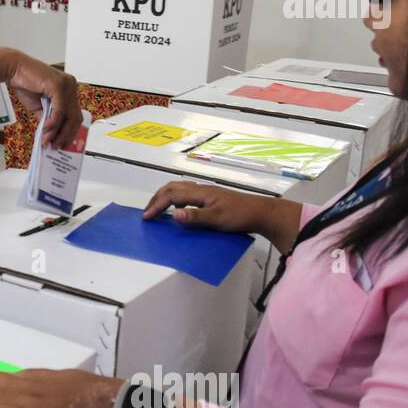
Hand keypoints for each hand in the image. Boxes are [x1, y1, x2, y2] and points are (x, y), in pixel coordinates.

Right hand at [7, 55, 80, 149]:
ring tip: (49, 142)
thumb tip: (51, 135)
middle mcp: (71, 86)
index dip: (70, 131)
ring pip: (68, 115)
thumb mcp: (39, 105)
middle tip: (57, 146)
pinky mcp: (58, 85)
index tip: (63, 144)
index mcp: (69, 89)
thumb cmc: (25, 84)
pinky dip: (54, 122)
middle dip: (66, 134)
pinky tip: (46, 130)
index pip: (75, 114)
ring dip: (58, 131)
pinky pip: (60, 109)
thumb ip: (48, 117)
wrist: (14, 69)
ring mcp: (67, 85)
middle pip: (75, 117)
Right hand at [142, 180, 263, 232]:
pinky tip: (178, 209)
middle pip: (171, 188)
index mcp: (199, 193)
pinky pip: (186, 193)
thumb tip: (173, 214)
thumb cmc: (240, 216)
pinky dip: (174, 199)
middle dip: (156, 198)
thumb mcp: (216, 219)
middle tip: (147, 212)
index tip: (147, 217)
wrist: (260, 212)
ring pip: (178, 189)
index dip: (156, 206)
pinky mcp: (210, 197)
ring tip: (157, 209)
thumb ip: (194, 217)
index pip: (171, 196)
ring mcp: (206, 192)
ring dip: (164, 197)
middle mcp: (200, 189)